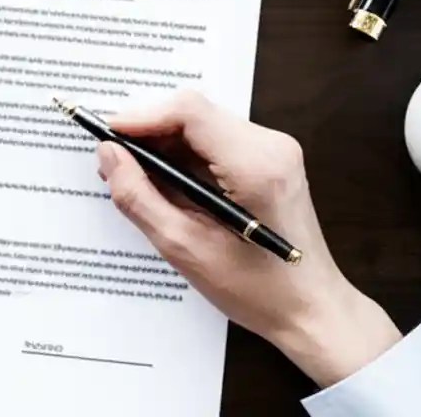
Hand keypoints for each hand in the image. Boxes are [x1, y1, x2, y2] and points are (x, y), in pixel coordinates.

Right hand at [97, 91, 401, 386]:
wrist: (312, 308)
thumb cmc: (258, 289)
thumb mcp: (184, 247)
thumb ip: (139, 197)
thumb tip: (108, 155)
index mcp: (255, 166)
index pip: (189, 112)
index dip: (141, 117)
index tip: (108, 136)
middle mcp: (270, 147)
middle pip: (193, 114)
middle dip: (148, 132)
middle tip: (114, 163)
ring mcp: (274, 150)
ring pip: (202, 125)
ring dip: (165, 144)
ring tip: (135, 178)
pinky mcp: (270, 159)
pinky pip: (216, 140)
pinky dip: (185, 154)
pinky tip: (167, 184)